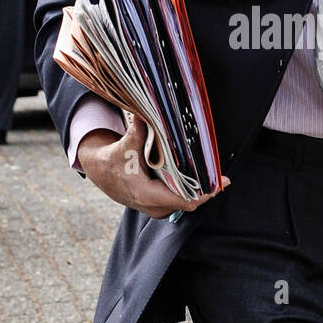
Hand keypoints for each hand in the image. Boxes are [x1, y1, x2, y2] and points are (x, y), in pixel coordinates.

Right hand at [77, 114, 229, 217]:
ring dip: (198, 189)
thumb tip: (142, 114)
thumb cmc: (113, 160)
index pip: (183, 200)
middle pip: (189, 201)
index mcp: (146, 194)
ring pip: (186, 202)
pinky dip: (190, 190)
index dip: (204, 193)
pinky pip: (180, 200)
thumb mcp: (124, 146)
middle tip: (221, 173)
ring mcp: (156, 208)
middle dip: (205, 188)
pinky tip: (200, 177)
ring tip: (212, 173)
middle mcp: (153, 206)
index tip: (221, 183)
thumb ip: (135, 132)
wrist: (102, 173)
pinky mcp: (159, 205)